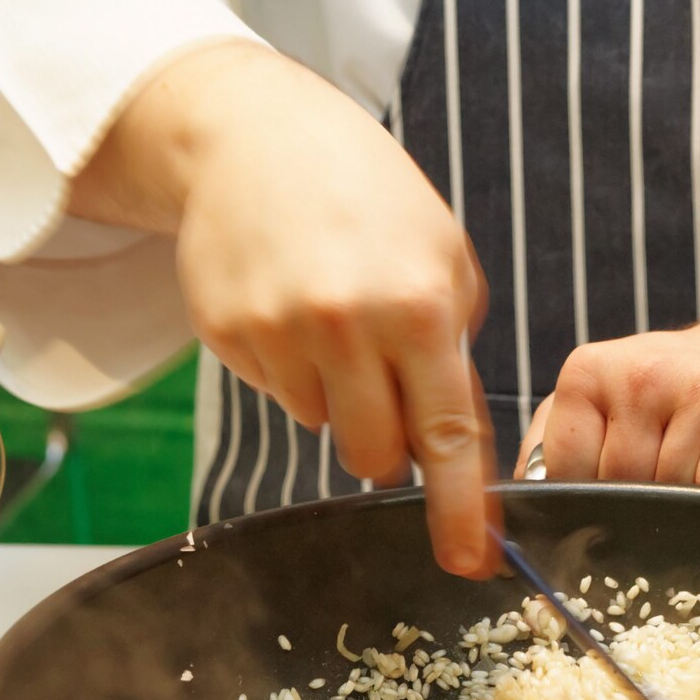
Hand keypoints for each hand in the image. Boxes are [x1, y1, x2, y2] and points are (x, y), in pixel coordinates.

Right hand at [71, 43, 498, 577]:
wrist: (253, 137)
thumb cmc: (366, 194)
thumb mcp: (443, 255)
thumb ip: (452, 349)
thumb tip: (452, 443)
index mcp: (417, 307)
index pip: (446, 435)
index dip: (462, 510)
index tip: (472, 561)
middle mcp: (346, 325)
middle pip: (374, 457)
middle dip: (390, 446)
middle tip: (386, 385)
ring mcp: (277, 333)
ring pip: (322, 427)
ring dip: (337, 395)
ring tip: (334, 315)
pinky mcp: (226, 335)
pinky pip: (275, 393)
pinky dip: (292, 368)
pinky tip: (291, 305)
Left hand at [519, 267, 699, 484]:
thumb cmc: (673, 394)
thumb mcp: (600, 403)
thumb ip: (551, 446)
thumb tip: (512, 503)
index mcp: (588, 373)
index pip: (568, 473)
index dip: (590, 499)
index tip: (615, 489)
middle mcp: (640, 371)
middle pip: (622, 487)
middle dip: (641, 501)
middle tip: (666, 474)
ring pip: (673, 491)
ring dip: (687, 497)